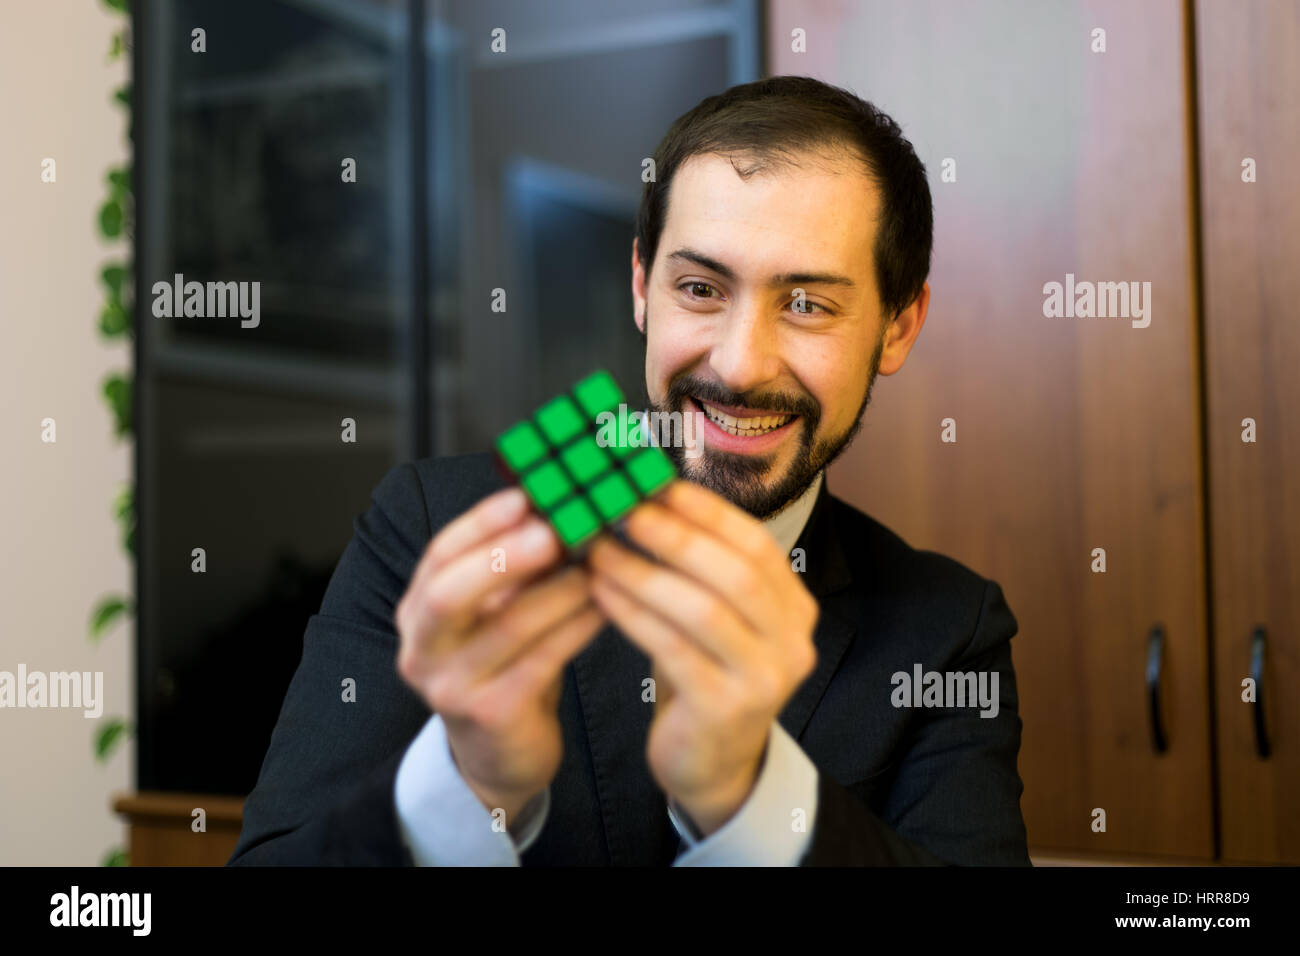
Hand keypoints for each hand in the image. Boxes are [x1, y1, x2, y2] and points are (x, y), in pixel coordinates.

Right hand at [395, 486, 606, 825]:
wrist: (499, 755)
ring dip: (559, 588)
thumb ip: (512, 569)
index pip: (439, 556)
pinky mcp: (491, 715)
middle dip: (504, 556)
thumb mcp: (493, 614)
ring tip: (597, 565)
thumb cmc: (502, 667)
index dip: (480, 523)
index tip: (524, 496)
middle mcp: (422, 649)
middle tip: (555, 529)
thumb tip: (558, 506)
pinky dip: (576, 627)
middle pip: (449, 593)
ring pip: (507, 626)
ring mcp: (451, 686)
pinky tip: (604, 607)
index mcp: (417, 611)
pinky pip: (542, 660)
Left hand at [587, 480, 818, 836]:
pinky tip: (601, 593)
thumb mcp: (715, 617)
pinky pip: (674, 650)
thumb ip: (699, 567)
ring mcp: (765, 678)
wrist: (712, 762)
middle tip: (623, 510)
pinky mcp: (726, 709)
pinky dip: (634, 615)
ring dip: (645, 573)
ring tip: (599, 550)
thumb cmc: (704, 671)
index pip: (755, 544)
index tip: (657, 483)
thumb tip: (647, 495)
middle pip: (735, 573)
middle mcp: (793, 641)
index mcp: (794, 607)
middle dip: (676, 536)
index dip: (706, 510)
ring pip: (704, 611)